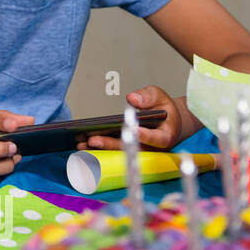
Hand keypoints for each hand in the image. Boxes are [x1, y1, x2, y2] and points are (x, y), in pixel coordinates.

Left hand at [80, 87, 199, 150]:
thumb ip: (148, 97)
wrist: (167, 121)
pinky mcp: (127, 150)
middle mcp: (151, 148)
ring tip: (82, 144)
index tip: (133, 131)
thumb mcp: (159, 97)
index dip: (145, 136)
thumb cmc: (162, 109)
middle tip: (93, 140)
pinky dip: (98, 149)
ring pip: (120, 152)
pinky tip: (83, 145)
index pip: (156, 138)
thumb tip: (133, 98)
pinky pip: (113, 151)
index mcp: (164, 135)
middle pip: (131, 148)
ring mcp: (138, 151)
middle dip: (111, 144)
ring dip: (100, 149)